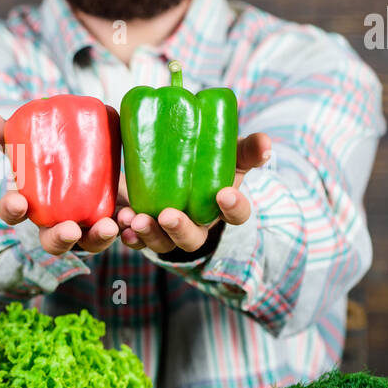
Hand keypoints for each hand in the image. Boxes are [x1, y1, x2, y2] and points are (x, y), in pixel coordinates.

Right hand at [0, 111, 120, 255]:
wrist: (91, 148)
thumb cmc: (50, 149)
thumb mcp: (26, 137)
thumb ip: (3, 130)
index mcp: (29, 203)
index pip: (13, 212)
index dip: (12, 209)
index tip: (19, 202)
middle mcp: (54, 222)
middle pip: (52, 241)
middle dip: (59, 239)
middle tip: (70, 229)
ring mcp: (84, 227)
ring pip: (87, 243)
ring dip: (97, 239)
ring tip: (108, 227)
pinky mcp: (111, 223)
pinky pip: (118, 232)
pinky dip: (125, 230)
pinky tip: (129, 221)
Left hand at [115, 132, 272, 254]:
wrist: (167, 169)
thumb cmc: (205, 164)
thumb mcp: (227, 154)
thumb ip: (247, 149)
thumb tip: (266, 143)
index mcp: (221, 208)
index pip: (236, 215)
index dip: (232, 207)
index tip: (224, 194)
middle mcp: (196, 226)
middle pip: (192, 238)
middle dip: (180, 229)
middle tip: (168, 215)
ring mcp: (168, 233)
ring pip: (161, 243)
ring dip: (149, 234)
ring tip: (135, 219)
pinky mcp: (143, 231)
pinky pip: (136, 240)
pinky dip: (128, 234)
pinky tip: (121, 222)